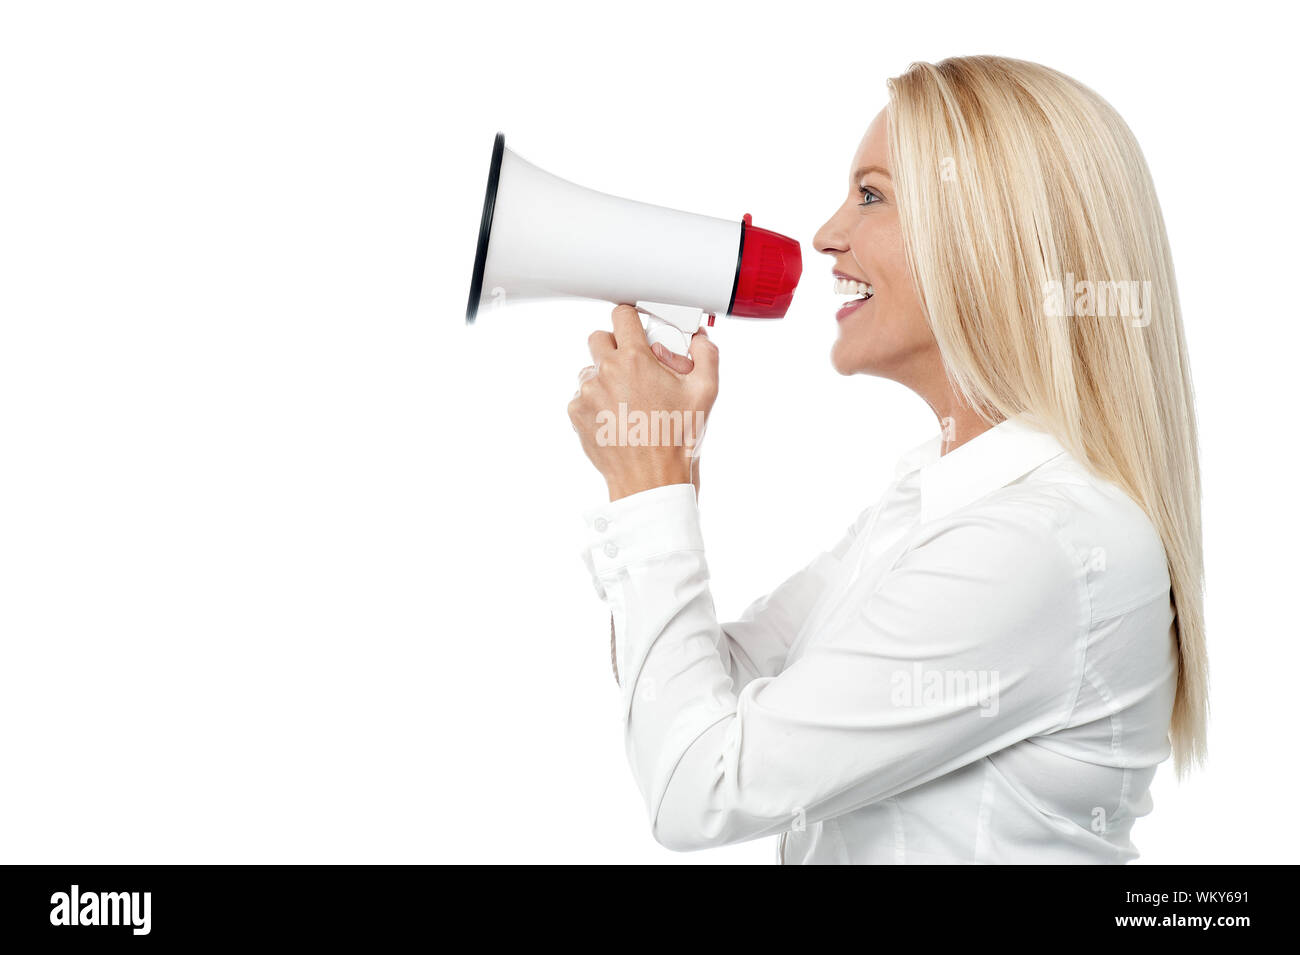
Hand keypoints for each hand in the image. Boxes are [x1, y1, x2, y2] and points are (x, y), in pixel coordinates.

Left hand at [568, 305, 718, 501]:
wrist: (650, 478)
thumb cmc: (677, 438)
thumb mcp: (705, 392)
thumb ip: (706, 354)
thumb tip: (698, 338)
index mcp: (635, 359)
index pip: (621, 315)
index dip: (631, 320)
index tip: (637, 330)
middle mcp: (605, 372)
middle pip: (598, 338)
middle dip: (615, 346)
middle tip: (632, 366)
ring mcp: (587, 393)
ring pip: (590, 370)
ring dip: (605, 377)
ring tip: (627, 399)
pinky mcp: (577, 413)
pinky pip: (582, 396)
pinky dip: (596, 402)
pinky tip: (616, 417)